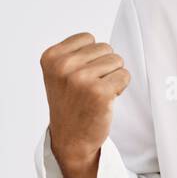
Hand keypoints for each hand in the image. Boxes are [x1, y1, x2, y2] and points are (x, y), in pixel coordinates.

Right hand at [40, 32, 129, 166]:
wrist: (71, 139)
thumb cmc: (70, 104)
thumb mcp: (60, 73)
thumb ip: (75, 53)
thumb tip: (103, 44)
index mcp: (51, 57)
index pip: (88, 38)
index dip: (91, 57)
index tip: (80, 76)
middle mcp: (63, 66)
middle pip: (105, 48)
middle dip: (104, 67)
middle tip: (90, 88)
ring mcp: (81, 79)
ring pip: (117, 61)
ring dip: (113, 77)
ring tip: (97, 93)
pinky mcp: (100, 92)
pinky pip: (125, 75)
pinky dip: (120, 87)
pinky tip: (105, 100)